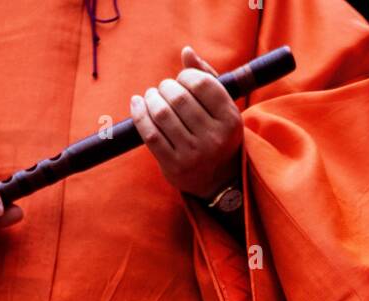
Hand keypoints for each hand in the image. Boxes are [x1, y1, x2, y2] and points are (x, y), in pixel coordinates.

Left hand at [130, 45, 242, 199]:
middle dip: (165, 87)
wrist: (218, 181)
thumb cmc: (217, 134)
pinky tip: (137, 104)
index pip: (200, 83)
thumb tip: (186, 51)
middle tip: (164, 90)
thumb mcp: (221, 109)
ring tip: (151, 97)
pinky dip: (139, 114)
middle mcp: (215, 139)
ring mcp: (194, 155)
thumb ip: (207, 77)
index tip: (181, 80)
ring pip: (162, 113)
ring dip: (151, 98)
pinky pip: (150, 133)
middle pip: (178, 96)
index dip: (185, 76)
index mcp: (231, 120)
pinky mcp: (175, 167)